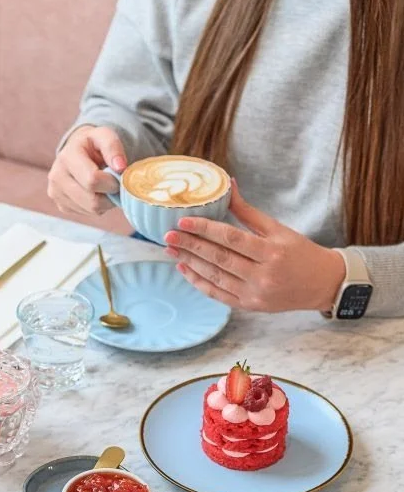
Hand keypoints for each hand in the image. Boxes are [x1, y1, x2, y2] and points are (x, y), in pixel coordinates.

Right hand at [48, 125, 126, 215]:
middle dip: (110, 195)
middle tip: (115, 184)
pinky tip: (96, 192)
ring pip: (91, 210)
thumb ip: (113, 147)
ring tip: (105, 186)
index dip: (111, 182)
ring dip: (105, 202)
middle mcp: (57, 177)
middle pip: (92, 201)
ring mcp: (56, 193)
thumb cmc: (93, 144)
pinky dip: (97, 206)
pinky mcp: (61, 206)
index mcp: (67, 157)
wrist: (77, 151)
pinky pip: (87, 213)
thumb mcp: (104, 136)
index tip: (118, 176)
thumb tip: (120, 167)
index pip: (92, 180)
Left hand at [164, 182, 345, 312]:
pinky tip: (184, 269)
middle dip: (191, 245)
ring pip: (215, 277)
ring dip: (190, 263)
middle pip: (219, 258)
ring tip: (172, 249)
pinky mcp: (249, 306)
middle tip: (169, 234)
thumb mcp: (278, 228)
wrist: (323, 284)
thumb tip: (228, 185)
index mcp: (272, 252)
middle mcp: (263, 275)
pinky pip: (218, 294)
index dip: (205, 229)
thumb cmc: (300, 252)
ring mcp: (255, 294)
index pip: (231, 238)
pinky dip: (199, 282)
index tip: (183, 220)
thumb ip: (248, 212)